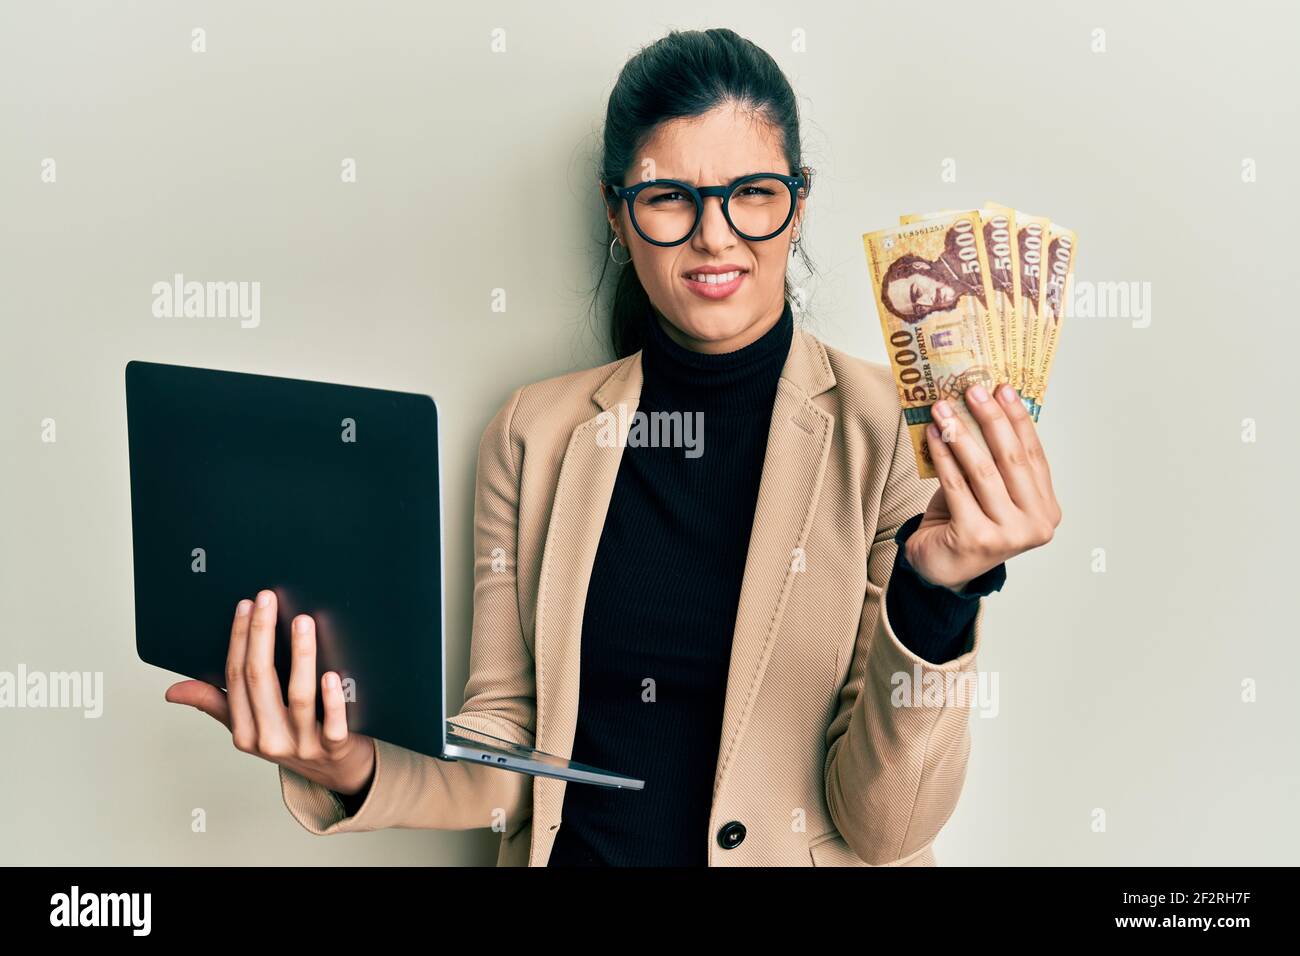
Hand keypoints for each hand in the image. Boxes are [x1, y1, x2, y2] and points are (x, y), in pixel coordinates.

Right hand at [165, 589, 375, 796]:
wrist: (337, 774)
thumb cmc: (291, 740)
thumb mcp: (249, 726)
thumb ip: (216, 703)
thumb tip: (172, 691)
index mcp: (244, 732)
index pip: (236, 677)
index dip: (240, 639)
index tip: (246, 605)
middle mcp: (269, 739)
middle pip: (261, 680)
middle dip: (262, 635)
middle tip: (268, 599)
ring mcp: (302, 745)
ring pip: (298, 697)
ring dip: (300, 656)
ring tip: (303, 621)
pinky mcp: (335, 748)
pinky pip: (333, 724)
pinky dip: (331, 700)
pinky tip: (332, 673)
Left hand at [905, 382, 1061, 591]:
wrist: (940, 566)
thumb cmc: (965, 522)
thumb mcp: (988, 491)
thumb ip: (995, 461)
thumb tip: (983, 406)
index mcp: (1046, 510)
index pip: (1033, 456)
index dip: (1018, 419)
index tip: (1003, 388)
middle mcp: (1035, 525)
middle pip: (1012, 460)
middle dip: (991, 419)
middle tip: (973, 390)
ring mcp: (1007, 536)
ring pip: (984, 471)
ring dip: (961, 434)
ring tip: (944, 409)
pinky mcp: (976, 538)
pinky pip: (957, 486)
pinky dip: (943, 456)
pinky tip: (932, 436)